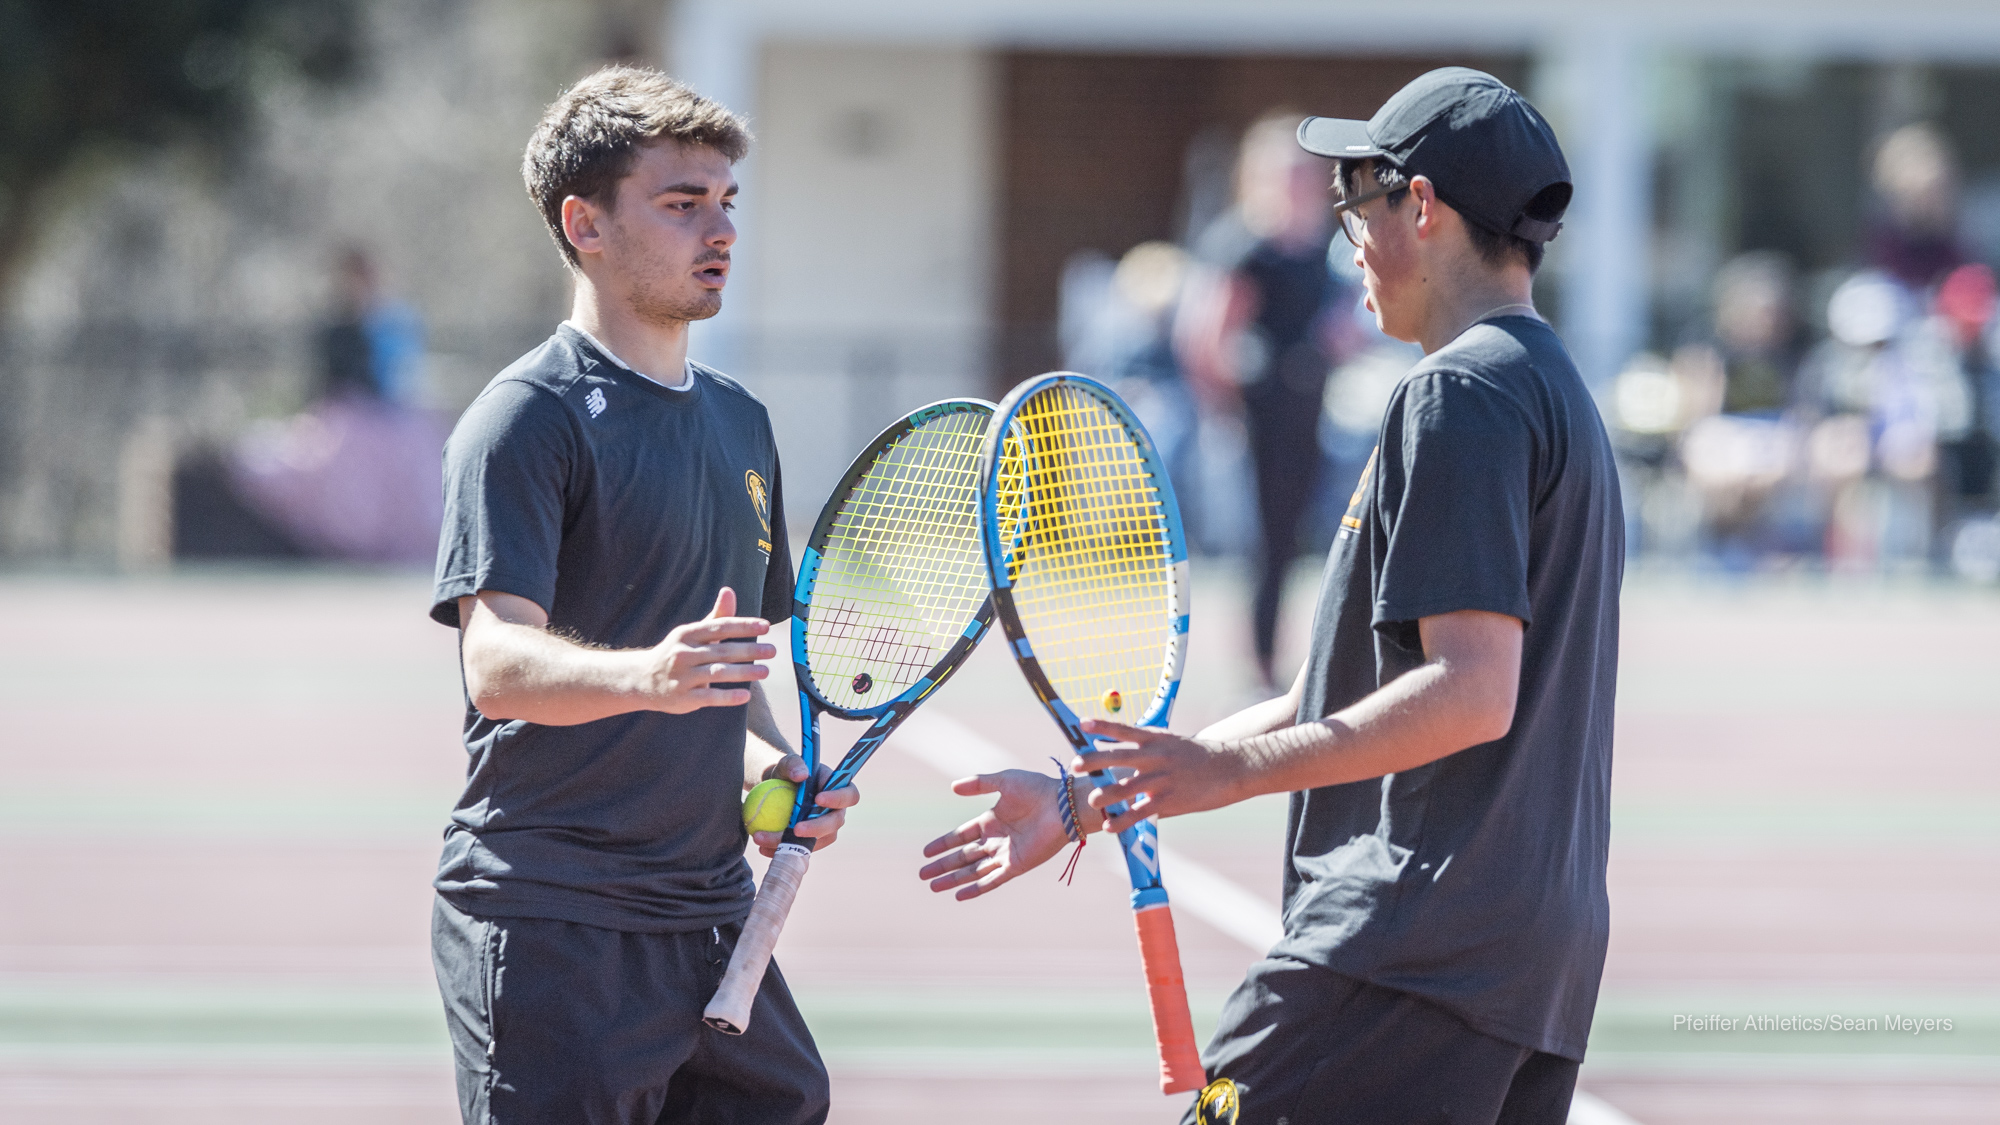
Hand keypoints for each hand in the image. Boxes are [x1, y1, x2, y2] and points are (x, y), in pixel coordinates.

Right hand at [642, 588, 775, 713]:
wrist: (642, 679)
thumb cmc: (677, 652)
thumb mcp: (692, 633)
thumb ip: (716, 616)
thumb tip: (729, 591)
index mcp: (687, 634)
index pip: (719, 627)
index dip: (743, 626)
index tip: (766, 627)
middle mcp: (683, 653)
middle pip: (722, 650)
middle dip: (750, 650)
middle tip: (772, 651)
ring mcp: (682, 677)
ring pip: (718, 673)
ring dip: (744, 672)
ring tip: (765, 671)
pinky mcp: (683, 697)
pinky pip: (709, 697)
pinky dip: (728, 697)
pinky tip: (746, 695)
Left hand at [749, 755, 857, 858]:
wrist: (774, 789)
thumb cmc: (787, 772)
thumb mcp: (787, 763)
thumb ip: (793, 764)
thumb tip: (801, 774)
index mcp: (839, 789)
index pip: (850, 795)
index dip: (838, 799)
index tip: (818, 799)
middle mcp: (836, 812)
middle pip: (835, 823)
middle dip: (816, 828)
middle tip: (796, 829)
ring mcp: (824, 829)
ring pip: (816, 841)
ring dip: (792, 842)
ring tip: (765, 838)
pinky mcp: (810, 841)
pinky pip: (799, 849)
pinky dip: (780, 850)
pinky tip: (763, 847)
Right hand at [918, 769, 1071, 899]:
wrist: (1063, 806)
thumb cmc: (1037, 789)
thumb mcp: (1004, 781)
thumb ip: (979, 784)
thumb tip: (953, 786)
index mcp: (992, 820)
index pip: (961, 835)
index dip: (944, 843)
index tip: (926, 852)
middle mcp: (996, 839)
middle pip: (963, 856)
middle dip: (943, 865)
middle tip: (923, 875)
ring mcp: (1005, 854)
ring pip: (973, 870)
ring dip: (953, 879)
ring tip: (933, 887)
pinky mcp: (1017, 865)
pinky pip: (992, 880)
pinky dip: (976, 888)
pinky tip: (959, 895)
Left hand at [1075, 719, 1242, 834]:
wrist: (1232, 767)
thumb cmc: (1200, 757)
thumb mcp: (1173, 744)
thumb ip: (1149, 750)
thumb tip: (1120, 757)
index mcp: (1156, 739)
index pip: (1124, 730)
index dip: (1102, 726)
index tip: (1081, 723)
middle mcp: (1157, 756)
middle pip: (1118, 757)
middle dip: (1093, 761)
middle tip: (1075, 766)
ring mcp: (1163, 778)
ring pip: (1126, 788)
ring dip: (1106, 796)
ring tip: (1093, 800)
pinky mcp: (1170, 800)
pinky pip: (1140, 812)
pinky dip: (1123, 820)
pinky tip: (1111, 826)